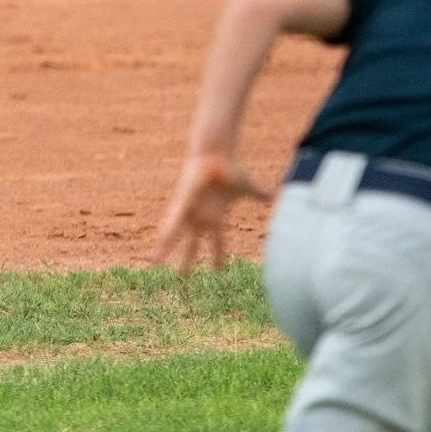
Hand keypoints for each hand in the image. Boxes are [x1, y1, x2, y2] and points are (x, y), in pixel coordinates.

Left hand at [152, 152, 269, 274]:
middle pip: (192, 244)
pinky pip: (173, 218)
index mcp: (216, 218)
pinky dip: (166, 229)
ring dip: (164, 247)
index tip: (219, 271)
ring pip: (175, 234)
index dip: (218, 257)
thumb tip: (279, 196)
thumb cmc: (231, 169)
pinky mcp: (183, 200)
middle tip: (181, 277)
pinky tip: (158, 238)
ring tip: (151, 262)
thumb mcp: (249, 187)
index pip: (218, 243)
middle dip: (187, 260)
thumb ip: (261, 195)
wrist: (218, 154)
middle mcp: (201, 217)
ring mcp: (190, 210)